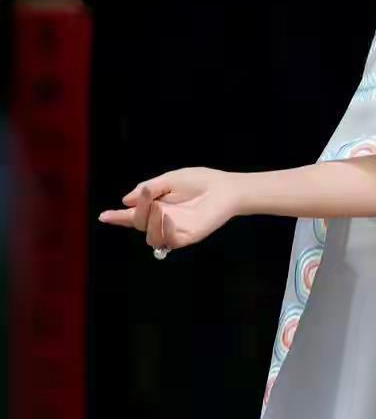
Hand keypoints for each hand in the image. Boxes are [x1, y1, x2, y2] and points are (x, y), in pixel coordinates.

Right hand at [98, 167, 241, 253]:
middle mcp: (164, 220)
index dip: (118, 216)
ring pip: (151, 237)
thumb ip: (150, 188)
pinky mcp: (188, 236)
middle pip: (140, 224)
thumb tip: (126, 200)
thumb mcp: (172, 178)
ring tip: (158, 207)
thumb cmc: (202, 180)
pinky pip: (169, 241)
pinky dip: (165, 229)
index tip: (104, 215)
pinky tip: (169, 217)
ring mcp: (175, 230)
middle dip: (138, 210)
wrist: (226, 188)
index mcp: (158, 206)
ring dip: (150, 222)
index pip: (135, 214)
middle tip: (147, 195)